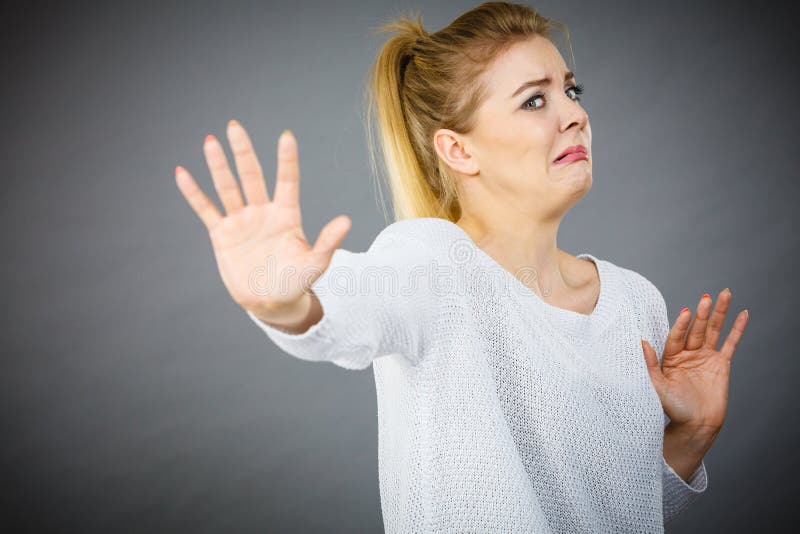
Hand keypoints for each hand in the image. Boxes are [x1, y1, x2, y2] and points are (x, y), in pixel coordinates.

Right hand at [175, 120, 351, 319]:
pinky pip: (206, 210)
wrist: (272, 302)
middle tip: (234, 126)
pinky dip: (194, 193)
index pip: (287, 181)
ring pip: (228, 188)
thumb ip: (328, 242)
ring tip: (211, 142)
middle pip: (252, 176)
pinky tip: (183, 174)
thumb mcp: (315, 263)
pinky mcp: (222, 234)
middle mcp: (263, 212)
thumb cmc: (297, 281)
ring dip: (219, 166)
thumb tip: (346, 221)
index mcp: (287, 214)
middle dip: (243, 152)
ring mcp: (242, 221)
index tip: (286, 136)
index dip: (286, 160)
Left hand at [641, 288, 749, 435]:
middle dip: (702, 313)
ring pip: (713, 330)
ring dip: (719, 313)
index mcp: (670, 357)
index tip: (686, 312)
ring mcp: (705, 357)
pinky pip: (730, 343)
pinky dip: (737, 329)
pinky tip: (743, 314)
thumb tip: (641, 342)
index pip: (677, 336)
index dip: (682, 325)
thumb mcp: (657, 387)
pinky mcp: (722, 364)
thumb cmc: (673, 408)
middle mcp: (688, 353)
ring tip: (724, 294)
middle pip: (696, 329)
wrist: (695, 426)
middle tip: (707, 297)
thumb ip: (650, 365)